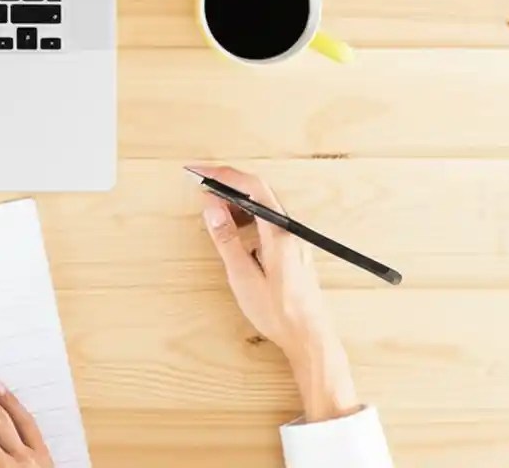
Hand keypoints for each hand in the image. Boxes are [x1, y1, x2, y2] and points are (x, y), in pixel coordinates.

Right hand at [193, 166, 361, 422]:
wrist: (310, 336)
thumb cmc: (278, 312)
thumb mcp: (243, 277)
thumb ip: (227, 239)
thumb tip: (210, 207)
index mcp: (279, 233)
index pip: (251, 187)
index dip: (222, 174)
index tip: (198, 171)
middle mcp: (289, 230)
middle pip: (258, 191)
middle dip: (226, 183)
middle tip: (199, 185)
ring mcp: (293, 238)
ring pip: (263, 204)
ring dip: (235, 200)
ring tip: (211, 208)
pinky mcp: (291, 248)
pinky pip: (267, 219)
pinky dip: (246, 215)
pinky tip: (233, 229)